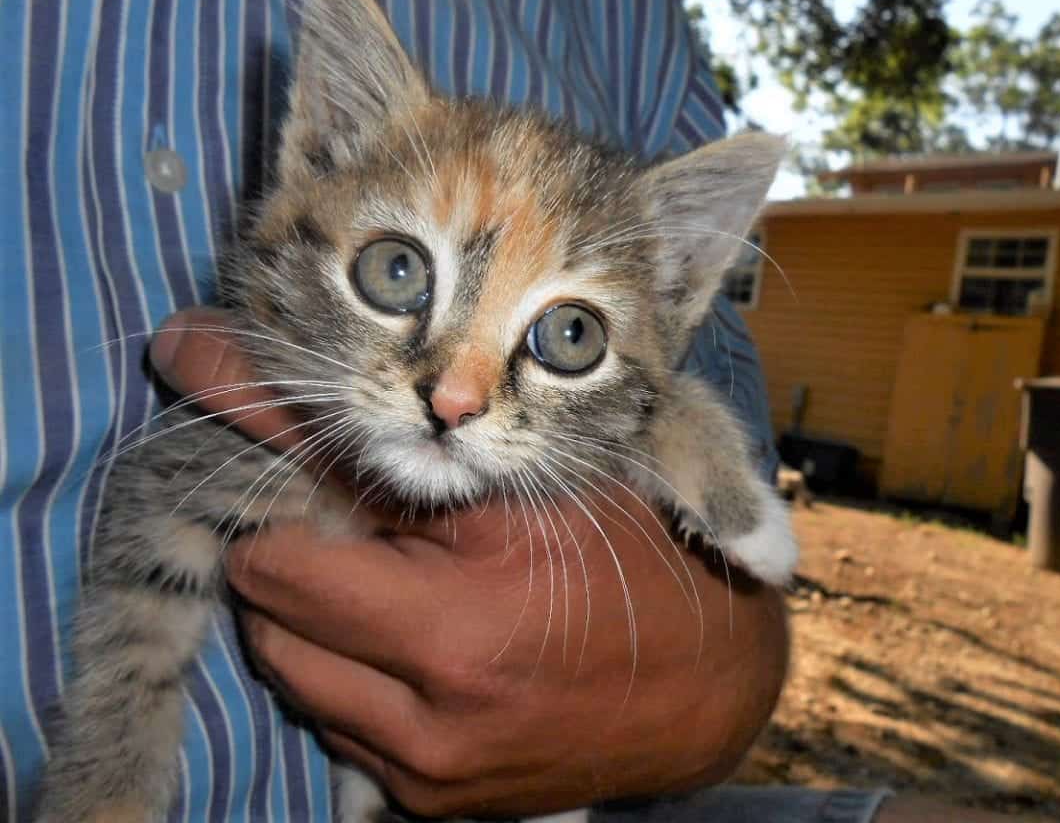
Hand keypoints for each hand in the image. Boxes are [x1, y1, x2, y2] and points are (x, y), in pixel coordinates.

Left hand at [151, 306, 789, 818]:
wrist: (709, 684)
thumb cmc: (630, 557)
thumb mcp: (523, 488)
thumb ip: (383, 451)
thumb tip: (245, 382)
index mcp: (453, 630)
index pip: (276, 571)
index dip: (276, 511)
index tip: (306, 482)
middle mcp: (429, 722)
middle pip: (270, 631)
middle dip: (292, 569)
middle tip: (353, 530)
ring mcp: (429, 774)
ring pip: (296, 682)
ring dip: (317, 626)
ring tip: (388, 583)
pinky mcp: (435, 802)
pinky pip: (341, 729)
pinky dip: (353, 677)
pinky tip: (412, 641)